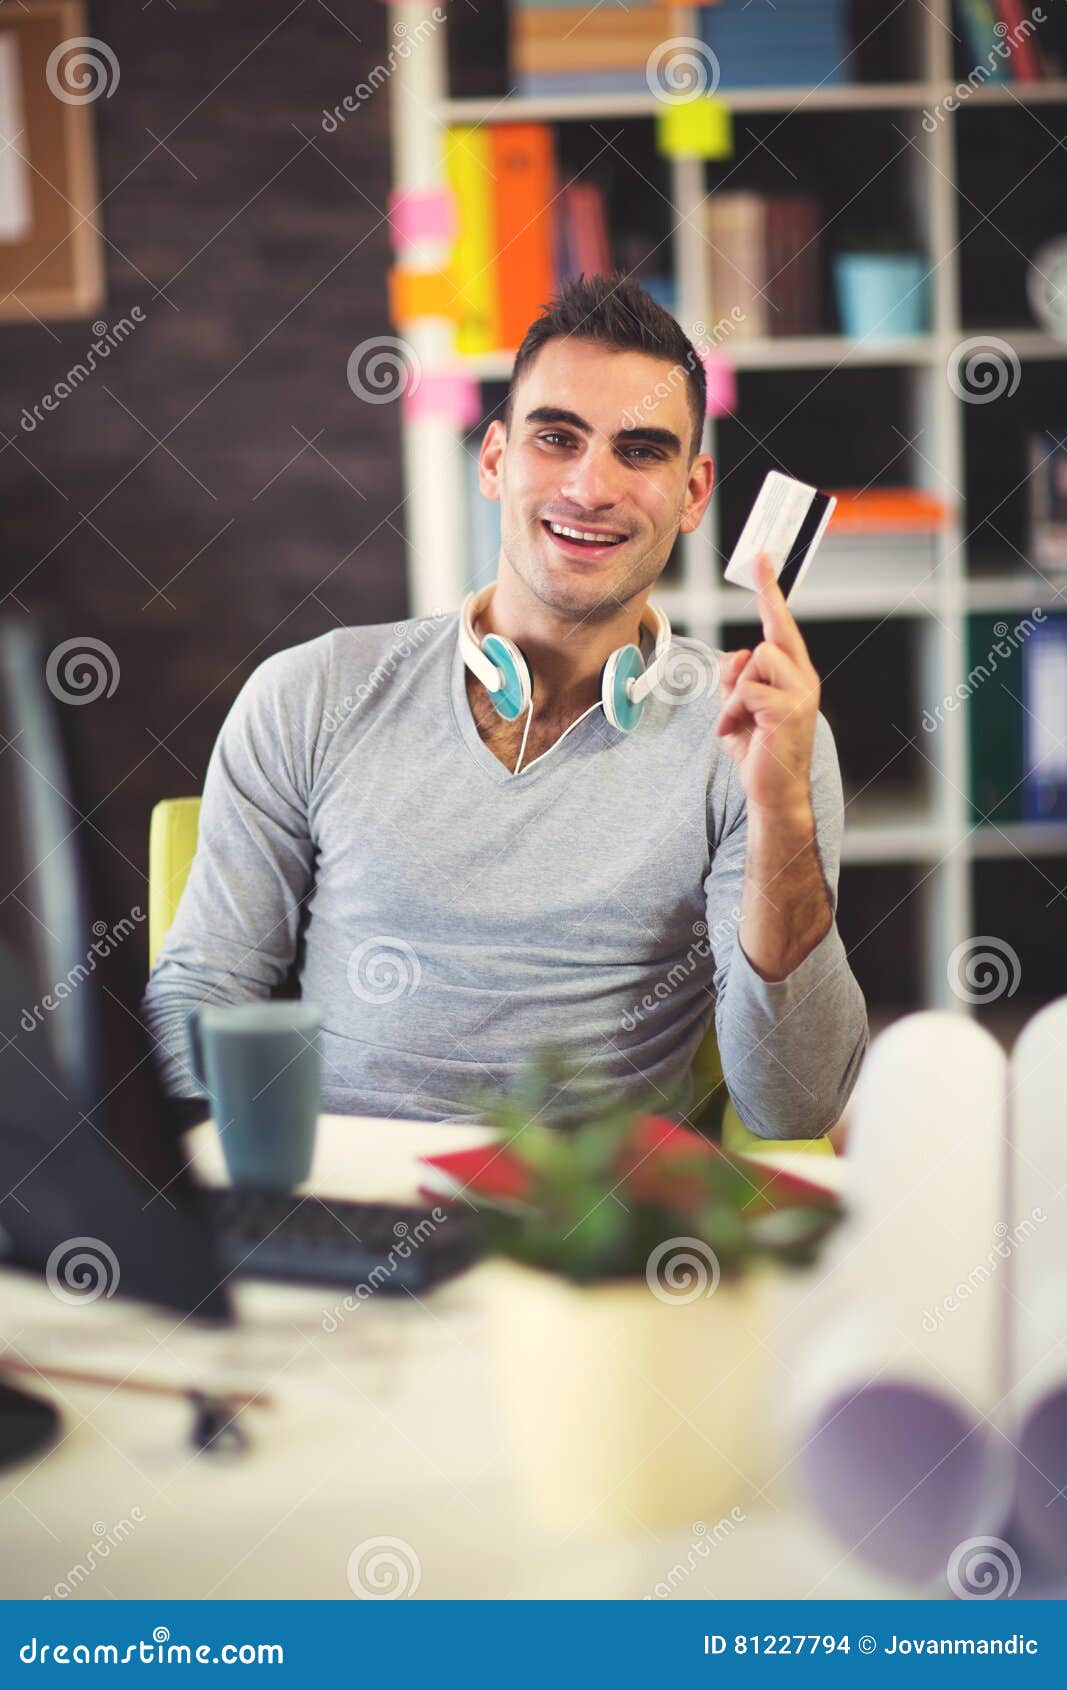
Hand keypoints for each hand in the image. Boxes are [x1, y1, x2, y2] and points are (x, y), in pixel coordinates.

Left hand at [716, 553, 820, 819]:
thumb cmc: (757, 750)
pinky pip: (748, 690)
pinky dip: (734, 711)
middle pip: (768, 640)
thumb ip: (736, 677)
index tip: (762, 559)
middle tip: (739, 705)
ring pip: (756, 661)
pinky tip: (736, 732)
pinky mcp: (789, 710)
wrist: (772, 792)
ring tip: (738, 723)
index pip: (781, 624)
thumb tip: (736, 657)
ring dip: (736, 694)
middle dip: (743, 670)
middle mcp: (804, 678)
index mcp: (794, 674)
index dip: (770, 591)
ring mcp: (801, 694)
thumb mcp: (738, 706)